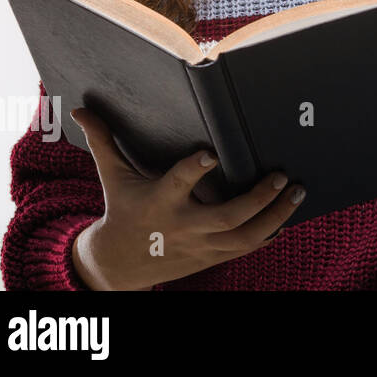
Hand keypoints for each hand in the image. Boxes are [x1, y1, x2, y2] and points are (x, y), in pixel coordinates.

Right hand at [68, 106, 306, 290]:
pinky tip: (290, 216)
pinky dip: (269, 234)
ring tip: (298, 192)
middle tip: (283, 175)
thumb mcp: (112, 176)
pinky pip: (246, 249)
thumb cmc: (122, 209)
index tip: (210, 154)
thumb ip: (104, 141)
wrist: (117, 266)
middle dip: (259, 198)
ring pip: (245, 237)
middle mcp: (183, 226)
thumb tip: (78, 109)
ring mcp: (201, 246)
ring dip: (276, 216)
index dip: (193, 171)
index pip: (177, 185)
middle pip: (227, 218)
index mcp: (159, 201)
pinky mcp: (211, 258)